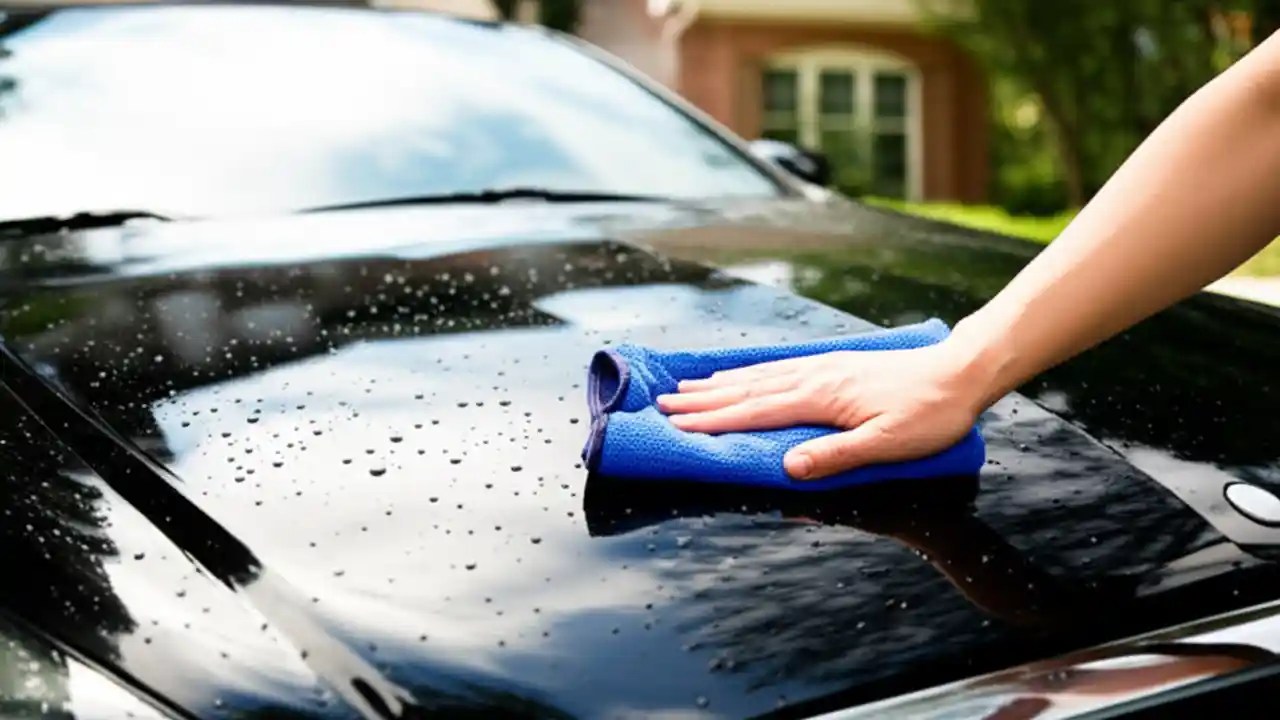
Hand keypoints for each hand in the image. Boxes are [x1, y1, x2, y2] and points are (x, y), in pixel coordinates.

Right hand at [655, 340, 991, 479]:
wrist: (959, 373)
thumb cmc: (928, 415)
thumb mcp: (886, 444)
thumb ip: (836, 456)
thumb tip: (788, 468)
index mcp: (820, 398)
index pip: (755, 411)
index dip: (714, 420)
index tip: (678, 424)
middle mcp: (813, 377)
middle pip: (747, 389)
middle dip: (703, 399)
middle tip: (664, 403)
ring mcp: (821, 368)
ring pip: (758, 376)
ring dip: (720, 384)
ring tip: (688, 387)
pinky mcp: (832, 365)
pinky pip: (777, 368)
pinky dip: (749, 373)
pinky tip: (740, 375)